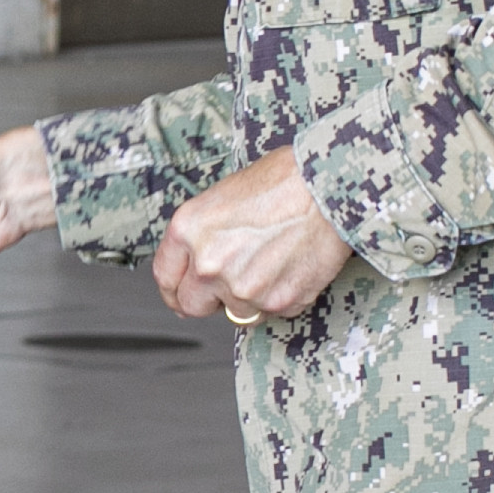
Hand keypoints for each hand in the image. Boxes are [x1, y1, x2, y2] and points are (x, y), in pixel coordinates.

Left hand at [151, 148, 354, 323]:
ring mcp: (242, 288)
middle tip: (230, 281)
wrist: (328, 188)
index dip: (175, 289)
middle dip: (208, 299)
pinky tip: (290, 266)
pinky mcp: (277, 302)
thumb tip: (196, 266)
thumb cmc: (282, 181)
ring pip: (235, 311)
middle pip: (192, 305)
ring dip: (248, 296)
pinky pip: (270, 311)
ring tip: (271, 261)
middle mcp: (208, 264)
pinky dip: (278, 296)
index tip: (182, 293)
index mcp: (188, 231)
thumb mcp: (221, 197)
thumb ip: (201, 236)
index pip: (165, 278)